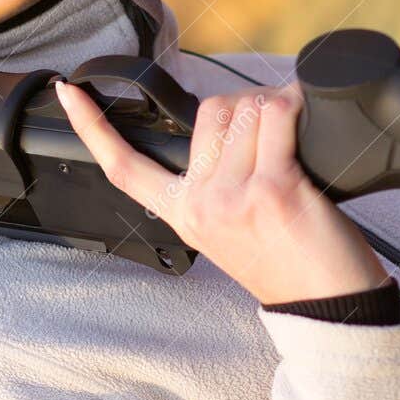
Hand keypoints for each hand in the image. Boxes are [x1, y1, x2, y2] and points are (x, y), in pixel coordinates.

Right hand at [52, 78, 388, 303]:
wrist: (331, 307)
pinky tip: (307, 121)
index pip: (123, 166)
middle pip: (210, 110)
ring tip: (296, 143)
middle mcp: (199, 204)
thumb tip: (234, 115)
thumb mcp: (230, 228)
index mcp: (181, 214)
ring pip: (247, 107)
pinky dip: (295, 107)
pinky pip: (278, 117)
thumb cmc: (291, 264)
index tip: (69, 92)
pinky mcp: (272, 189)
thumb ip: (215, 181)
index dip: (91, 126)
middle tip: (275, 137)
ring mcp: (232, 197)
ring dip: (277, 108)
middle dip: (247, 106)